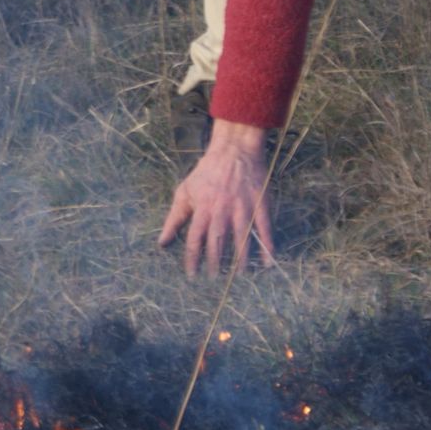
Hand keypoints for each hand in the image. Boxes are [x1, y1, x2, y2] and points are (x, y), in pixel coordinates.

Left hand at [159, 119, 276, 276]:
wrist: (233, 151)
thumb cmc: (206, 173)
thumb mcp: (185, 192)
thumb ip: (174, 219)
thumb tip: (162, 243)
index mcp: (202, 208)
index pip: (195, 240)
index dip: (192, 260)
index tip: (192, 275)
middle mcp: (222, 210)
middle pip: (218, 242)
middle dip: (215, 262)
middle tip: (214, 278)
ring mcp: (243, 207)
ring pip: (242, 238)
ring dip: (240, 259)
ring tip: (239, 276)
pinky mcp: (260, 204)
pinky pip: (264, 229)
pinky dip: (267, 246)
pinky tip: (268, 262)